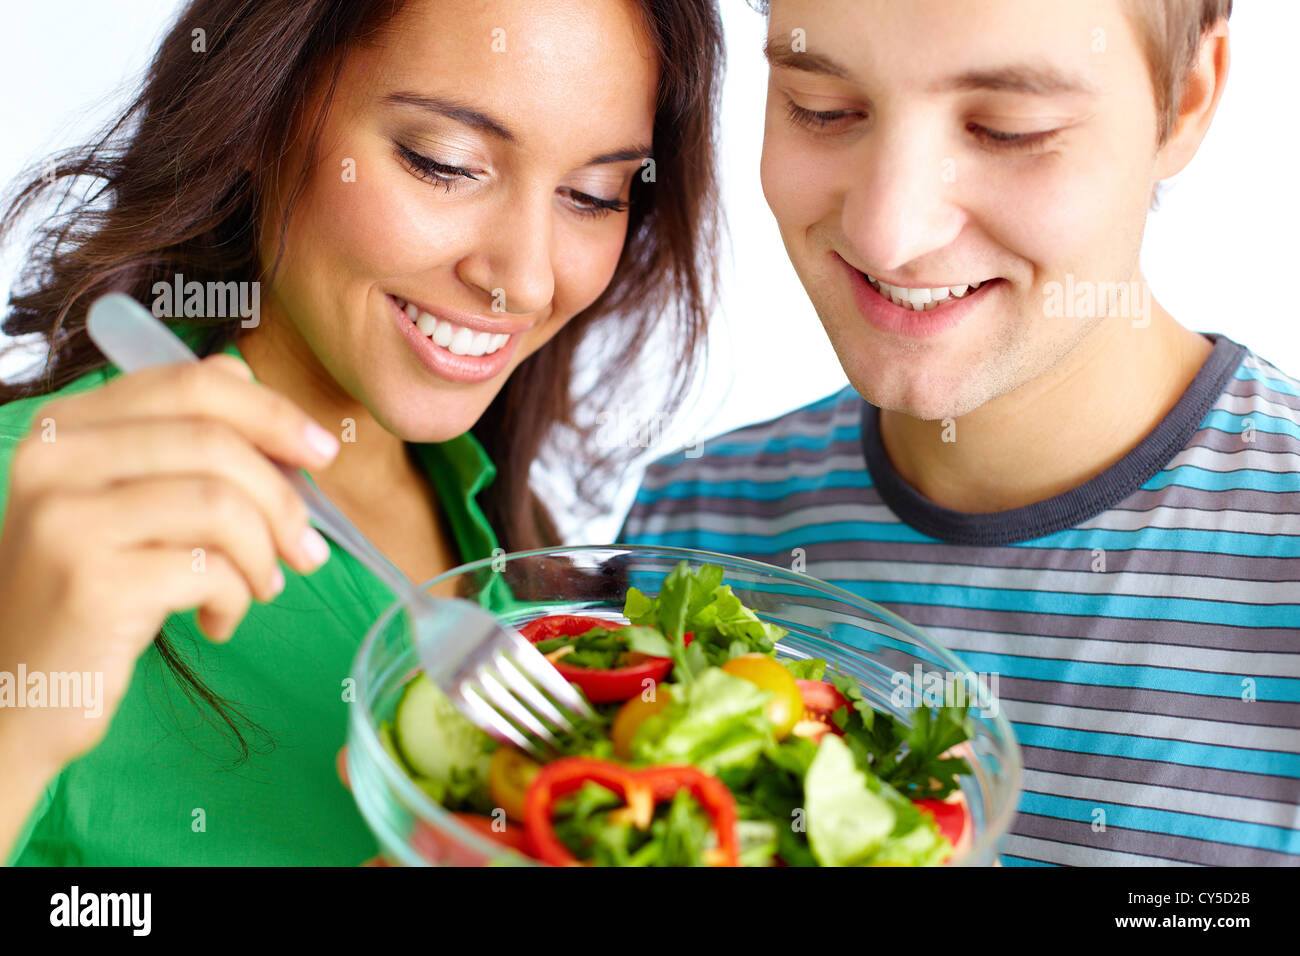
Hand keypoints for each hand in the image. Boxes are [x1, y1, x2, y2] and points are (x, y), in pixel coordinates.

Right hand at [0, 355, 338, 781]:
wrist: (18, 689)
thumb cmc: (94, 591)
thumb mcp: (126, 501)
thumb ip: (177, 437)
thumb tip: (242, 371)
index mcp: (67, 426)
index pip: (190, 385)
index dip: (272, 413)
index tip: (323, 452)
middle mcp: (54, 460)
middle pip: (215, 443)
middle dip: (284, 498)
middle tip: (306, 548)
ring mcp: (66, 520)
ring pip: (221, 506)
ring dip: (264, 554)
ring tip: (261, 587)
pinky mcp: (91, 584)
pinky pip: (209, 570)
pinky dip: (236, 597)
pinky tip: (219, 621)